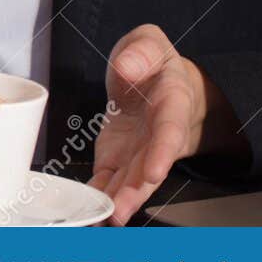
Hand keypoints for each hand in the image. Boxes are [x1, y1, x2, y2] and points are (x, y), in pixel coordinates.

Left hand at [91, 23, 244, 224]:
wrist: (150, 81)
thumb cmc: (152, 62)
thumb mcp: (148, 43)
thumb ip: (141, 52)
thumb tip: (127, 67)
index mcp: (171, 102)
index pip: (169, 130)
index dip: (162, 152)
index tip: (154, 171)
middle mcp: (157, 134)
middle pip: (149, 166)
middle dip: (136, 190)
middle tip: (121, 208)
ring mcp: (138, 150)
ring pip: (130, 180)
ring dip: (118, 200)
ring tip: (105, 217)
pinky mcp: (116, 158)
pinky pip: (108, 179)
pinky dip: (99, 195)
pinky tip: (90, 211)